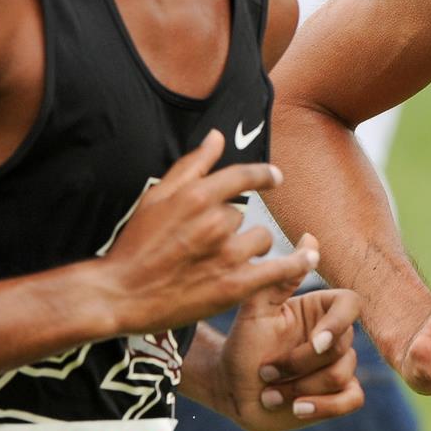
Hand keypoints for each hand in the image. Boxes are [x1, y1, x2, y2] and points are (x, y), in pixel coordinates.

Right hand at [95, 130, 316, 336]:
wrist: (120, 295)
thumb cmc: (135, 244)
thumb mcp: (157, 197)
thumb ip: (192, 165)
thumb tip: (217, 136)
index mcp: (196, 195)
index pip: (244, 176)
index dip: (263, 175)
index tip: (275, 177)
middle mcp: (215, 222)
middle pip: (243, 215)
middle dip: (228, 227)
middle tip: (199, 247)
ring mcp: (226, 255)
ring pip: (259, 240)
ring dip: (246, 248)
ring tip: (215, 263)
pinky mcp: (234, 286)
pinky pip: (278, 269)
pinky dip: (297, 263)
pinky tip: (310, 258)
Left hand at [210, 249, 364, 430]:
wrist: (231, 387)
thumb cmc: (243, 344)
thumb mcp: (256, 309)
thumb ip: (281, 276)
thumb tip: (310, 237)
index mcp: (321, 309)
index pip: (351, 304)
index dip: (338, 323)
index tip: (313, 342)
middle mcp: (335, 335)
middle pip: (342, 347)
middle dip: (300, 364)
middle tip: (265, 370)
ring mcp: (339, 366)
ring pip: (342, 375)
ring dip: (300, 387)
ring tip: (268, 391)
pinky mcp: (338, 396)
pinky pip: (352, 400)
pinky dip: (323, 406)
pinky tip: (296, 407)